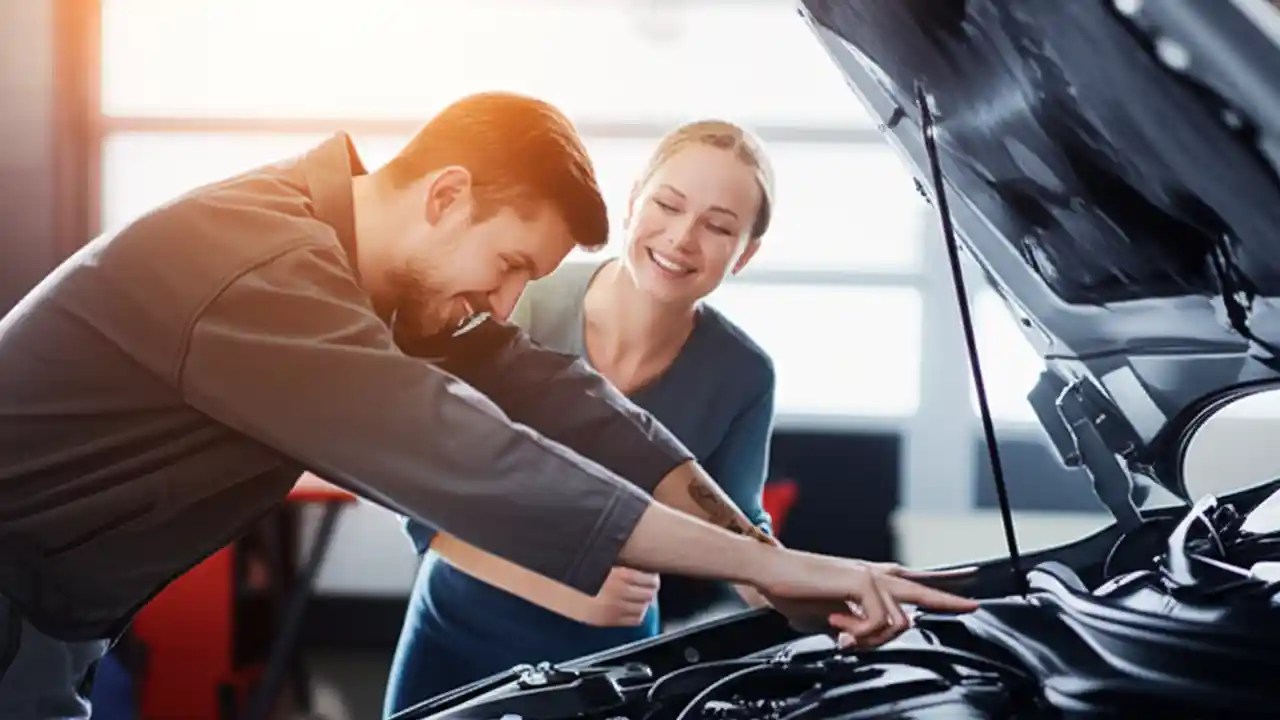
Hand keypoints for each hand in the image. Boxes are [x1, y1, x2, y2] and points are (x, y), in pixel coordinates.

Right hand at [582, 566, 659, 627]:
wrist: (559, 588)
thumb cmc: (580, 570)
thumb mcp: (601, 560)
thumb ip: (620, 562)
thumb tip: (640, 559)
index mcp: (620, 576)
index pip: (649, 580)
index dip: (653, 576)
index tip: (651, 572)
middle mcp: (620, 594)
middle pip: (649, 594)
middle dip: (651, 588)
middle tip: (649, 583)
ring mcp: (615, 609)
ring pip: (644, 608)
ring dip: (645, 600)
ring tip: (642, 594)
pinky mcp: (609, 620)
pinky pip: (634, 620)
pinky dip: (639, 612)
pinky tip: (635, 606)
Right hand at [754, 549, 978, 647]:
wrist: (770, 573)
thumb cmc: (792, 593)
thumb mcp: (826, 619)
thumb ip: (849, 629)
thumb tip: (857, 644)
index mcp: (867, 582)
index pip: (910, 582)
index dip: (939, 584)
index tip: (966, 583)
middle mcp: (874, 576)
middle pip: (922, 590)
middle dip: (950, 600)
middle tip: (974, 605)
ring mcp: (869, 576)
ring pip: (898, 623)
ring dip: (870, 639)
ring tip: (841, 636)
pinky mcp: (861, 581)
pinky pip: (878, 623)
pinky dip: (859, 634)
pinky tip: (838, 630)